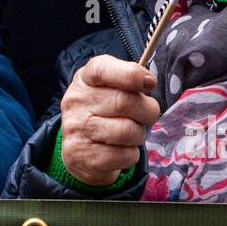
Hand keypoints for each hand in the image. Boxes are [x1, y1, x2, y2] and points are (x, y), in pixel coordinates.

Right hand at [59, 54, 159, 186]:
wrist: (80, 152)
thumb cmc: (103, 113)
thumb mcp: (109, 89)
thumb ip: (128, 81)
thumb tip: (149, 81)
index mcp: (84, 79)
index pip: (103, 70)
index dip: (131, 74)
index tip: (150, 83)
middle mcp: (76, 101)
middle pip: (125, 102)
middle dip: (147, 111)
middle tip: (146, 116)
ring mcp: (77, 129)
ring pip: (128, 131)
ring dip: (139, 135)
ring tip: (130, 134)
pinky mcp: (83, 156)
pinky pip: (125, 155)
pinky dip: (131, 154)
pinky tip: (120, 151)